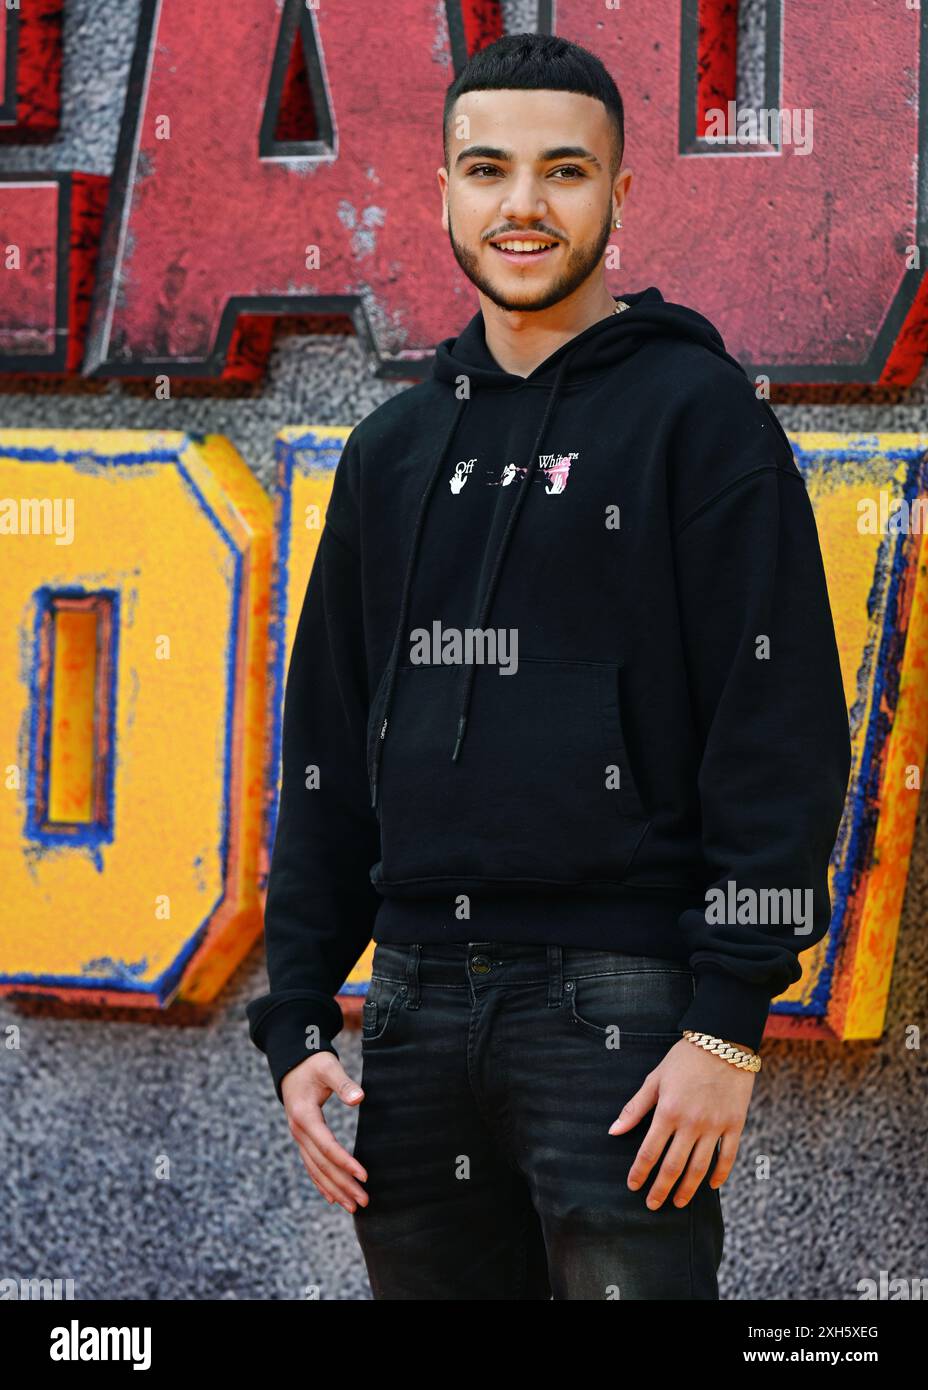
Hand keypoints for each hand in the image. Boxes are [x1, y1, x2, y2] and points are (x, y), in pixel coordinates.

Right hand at [281, 1052, 368, 1212]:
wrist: (292, 1063)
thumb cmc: (313, 1064)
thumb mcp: (328, 1067)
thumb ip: (343, 1083)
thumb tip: (360, 1098)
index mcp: (305, 1116)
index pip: (327, 1146)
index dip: (345, 1162)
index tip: (364, 1176)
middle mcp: (299, 1132)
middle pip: (322, 1164)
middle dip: (343, 1184)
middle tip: (364, 1200)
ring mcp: (298, 1138)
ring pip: (316, 1170)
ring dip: (334, 1189)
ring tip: (353, 1207)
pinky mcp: (302, 1139)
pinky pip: (311, 1166)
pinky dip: (321, 1183)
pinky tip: (333, 1197)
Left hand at [608, 1038, 756, 1209]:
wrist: (723, 1042)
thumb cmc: (684, 1059)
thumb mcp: (655, 1079)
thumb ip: (635, 1108)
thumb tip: (613, 1131)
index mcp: (668, 1111)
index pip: (649, 1152)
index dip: (639, 1172)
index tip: (633, 1186)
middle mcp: (691, 1123)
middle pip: (673, 1166)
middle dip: (660, 1189)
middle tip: (652, 1204)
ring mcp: (715, 1126)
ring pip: (700, 1167)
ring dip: (687, 1189)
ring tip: (678, 1202)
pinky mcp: (735, 1125)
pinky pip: (727, 1157)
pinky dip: (719, 1174)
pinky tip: (711, 1186)